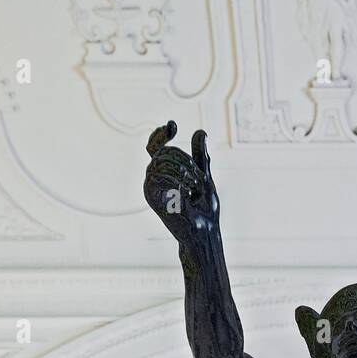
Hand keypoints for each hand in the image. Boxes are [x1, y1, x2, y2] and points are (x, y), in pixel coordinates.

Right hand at [143, 122, 218, 242]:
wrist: (204, 231)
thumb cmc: (205, 210)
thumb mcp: (205, 177)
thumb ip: (201, 158)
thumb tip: (200, 132)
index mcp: (166, 173)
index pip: (155, 147)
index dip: (160, 134)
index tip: (172, 126)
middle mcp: (155, 178)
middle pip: (165, 152)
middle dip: (185, 161)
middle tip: (199, 180)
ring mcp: (152, 187)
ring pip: (160, 160)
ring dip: (182, 170)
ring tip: (194, 186)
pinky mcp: (151, 197)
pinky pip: (155, 174)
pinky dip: (175, 178)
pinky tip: (185, 190)